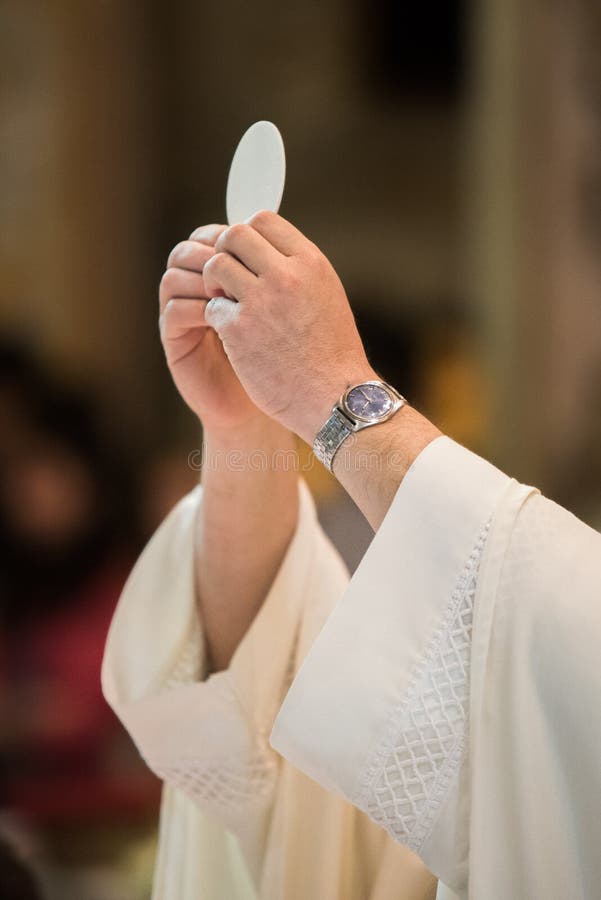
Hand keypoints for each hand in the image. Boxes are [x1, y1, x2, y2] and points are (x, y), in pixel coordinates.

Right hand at [159, 224, 266, 433]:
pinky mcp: (176, 342)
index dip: (227, 234)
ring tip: (232, 293)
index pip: (211, 236)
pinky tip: (224, 316)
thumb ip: (275, 272)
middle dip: (212, 253)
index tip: (254, 246)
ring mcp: (183, 315)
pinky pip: (174, 310)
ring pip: (175, 275)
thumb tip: (280, 233)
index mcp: (223, 276)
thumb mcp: (287, 305)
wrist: (281, 402)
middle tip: (237, 267)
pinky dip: (198, 307)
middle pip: (187, 249)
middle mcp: (197, 291)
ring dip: (204, 278)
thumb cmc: (290, 353)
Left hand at [202, 211, 376, 443]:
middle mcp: (285, 275)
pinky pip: (211, 306)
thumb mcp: (326, 296)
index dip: (248, 235)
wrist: (334, 398)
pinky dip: (216, 318)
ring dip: (214, 283)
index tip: (247, 257)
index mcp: (310, 263)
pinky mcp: (239, 330)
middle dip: (225, 252)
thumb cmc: (332, 352)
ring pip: (215, 266)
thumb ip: (297, 269)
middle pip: (234, 235)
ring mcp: (260, 302)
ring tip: (226, 303)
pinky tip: (230, 333)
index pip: (263, 220)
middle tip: (228, 277)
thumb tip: (265, 248)